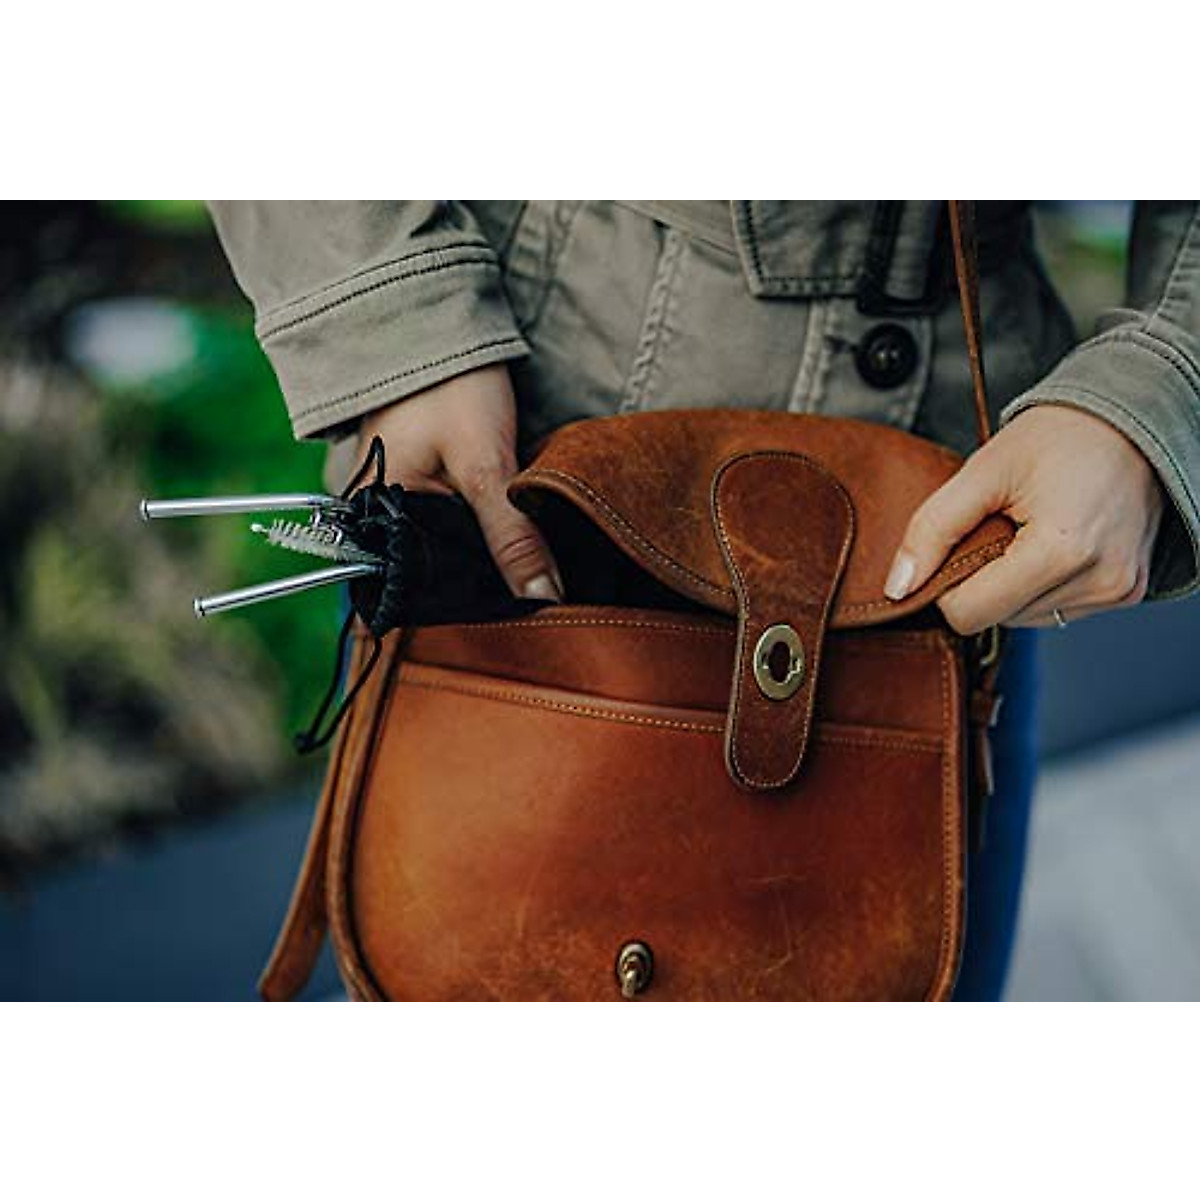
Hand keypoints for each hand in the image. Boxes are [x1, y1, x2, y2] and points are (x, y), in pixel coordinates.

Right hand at [358, 365, 562, 600]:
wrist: (439, 319)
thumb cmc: (450, 386)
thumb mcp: (485, 464)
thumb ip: (511, 534)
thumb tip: (544, 598)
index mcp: (376, 514)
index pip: (421, 586)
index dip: (470, 603)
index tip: (520, 615)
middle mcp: (384, 511)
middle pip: (443, 568)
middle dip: (488, 579)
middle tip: (542, 595)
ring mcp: (408, 495)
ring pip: (457, 546)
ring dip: (494, 554)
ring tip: (538, 570)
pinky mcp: (432, 480)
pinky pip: (463, 521)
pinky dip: (494, 528)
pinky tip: (524, 535)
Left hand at [884, 405, 1165, 631]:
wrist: (1134, 419)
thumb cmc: (1061, 436)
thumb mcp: (983, 470)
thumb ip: (933, 528)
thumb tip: (898, 586)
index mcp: (1063, 550)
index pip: (970, 614)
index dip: (946, 585)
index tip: (954, 545)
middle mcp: (1099, 581)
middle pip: (997, 618)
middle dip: (982, 579)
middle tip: (998, 527)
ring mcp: (1117, 591)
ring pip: (1024, 618)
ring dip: (1011, 584)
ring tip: (1028, 530)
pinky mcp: (1125, 593)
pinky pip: (1056, 609)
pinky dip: (1039, 584)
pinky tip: (1049, 542)